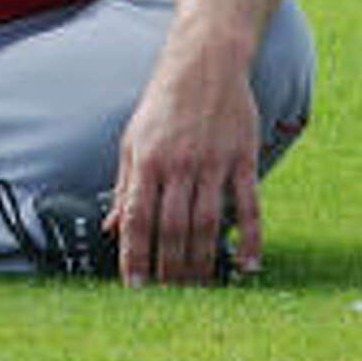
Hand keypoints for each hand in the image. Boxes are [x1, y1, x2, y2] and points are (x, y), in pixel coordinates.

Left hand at [106, 28, 261, 286]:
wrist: (205, 60)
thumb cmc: (164, 102)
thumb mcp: (133, 138)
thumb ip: (126, 185)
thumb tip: (111, 228)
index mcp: (148, 159)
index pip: (137, 218)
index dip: (135, 256)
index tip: (135, 288)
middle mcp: (180, 162)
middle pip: (174, 228)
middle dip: (169, 268)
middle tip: (169, 300)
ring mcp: (214, 161)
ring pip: (208, 223)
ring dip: (203, 261)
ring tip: (198, 290)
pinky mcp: (243, 156)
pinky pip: (249, 204)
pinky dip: (250, 238)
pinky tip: (247, 266)